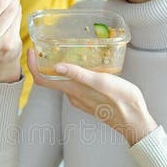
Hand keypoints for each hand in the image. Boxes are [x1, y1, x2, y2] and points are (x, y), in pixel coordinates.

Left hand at [28, 50, 156, 145]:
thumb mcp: (102, 82)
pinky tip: (88, 65)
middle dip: (48, 63)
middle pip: (52, 79)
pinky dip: (76, 74)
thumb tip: (57, 67)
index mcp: (73, 90)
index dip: (33, 66)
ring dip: (64, 67)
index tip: (31, 51)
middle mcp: (73, 96)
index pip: (42, 80)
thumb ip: (79, 75)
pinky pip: (77, 85)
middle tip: (50, 45)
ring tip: (71, 51)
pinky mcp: (90, 100)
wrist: (135, 121)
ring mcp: (81, 99)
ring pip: (65, 82)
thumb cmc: (122, 100)